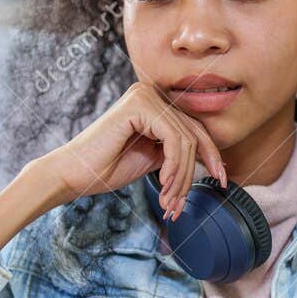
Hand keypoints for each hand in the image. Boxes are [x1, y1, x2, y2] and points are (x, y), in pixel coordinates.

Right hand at [37, 82, 227, 220]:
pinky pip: (174, 139)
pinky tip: (163, 184)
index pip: (194, 128)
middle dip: (194, 173)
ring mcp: (145, 95)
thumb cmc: (107, 168)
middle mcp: (151, 93)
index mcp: (154, 102)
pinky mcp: (140, 105)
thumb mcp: (153, 157)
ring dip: (181, 177)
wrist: (74, 174)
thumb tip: (212, 157)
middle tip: (182, 204)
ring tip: (168, 201)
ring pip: (186, 140)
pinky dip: (174, 167)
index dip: (211, 155)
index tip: (221, 181)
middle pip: (193, 134)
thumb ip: (177, 150)